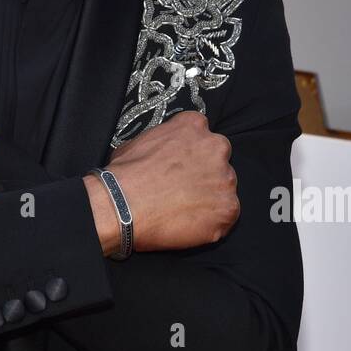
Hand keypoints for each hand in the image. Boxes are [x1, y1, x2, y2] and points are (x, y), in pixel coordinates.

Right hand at [101, 111, 239, 251]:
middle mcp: (216, 147)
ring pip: (224, 189)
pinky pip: (225, 217)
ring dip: (209, 198)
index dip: (192, 153)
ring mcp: (225, 179)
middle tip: (183, 189)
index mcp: (194, 125)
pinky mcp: (228, 209)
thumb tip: (164, 153)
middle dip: (206, 173)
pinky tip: (187, 225)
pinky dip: (211, 223)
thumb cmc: (124, 175)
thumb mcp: (141, 140)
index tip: (181, 166)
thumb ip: (164, 141)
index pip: (202, 135)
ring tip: (182, 210)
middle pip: (218, 160)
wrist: (122, 206)